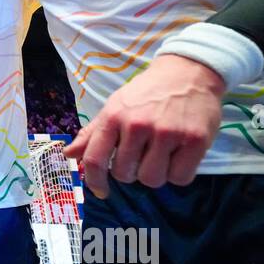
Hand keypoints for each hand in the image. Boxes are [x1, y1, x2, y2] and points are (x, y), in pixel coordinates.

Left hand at [64, 54, 224, 197]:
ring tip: (162, 153)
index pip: (95, 159)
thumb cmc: (147, 93)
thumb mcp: (115, 106)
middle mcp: (137, 125)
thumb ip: (93, 133)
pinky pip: (180, 178)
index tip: (101, 191)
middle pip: (125, 174)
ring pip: (152, 180)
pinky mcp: (194, 140)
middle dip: (132, 170)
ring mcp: (167, 133)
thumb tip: (68, 154)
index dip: (95, 181)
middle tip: (142, 153)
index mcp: (114, 116)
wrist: (189, 71)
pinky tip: (180, 154)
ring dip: (156, 174)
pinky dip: (179, 173)